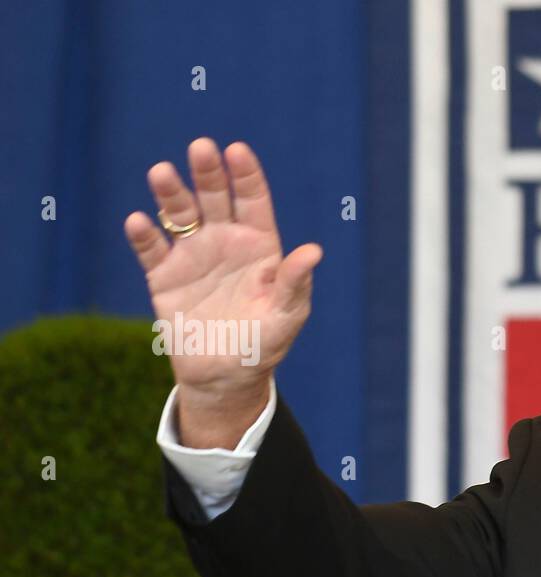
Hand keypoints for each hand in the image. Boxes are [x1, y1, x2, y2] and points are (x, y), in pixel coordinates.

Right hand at [124, 138, 321, 444]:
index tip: (237, 151)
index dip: (246, 176)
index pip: (253, 202)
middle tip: (200, 148)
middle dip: (208, 172)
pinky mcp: (164, 276)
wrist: (226, 376)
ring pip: (179, 214)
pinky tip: (139, 223)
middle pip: (215, 197)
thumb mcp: (286, 317)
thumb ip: (295, 284)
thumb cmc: (264, 345)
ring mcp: (193, 255)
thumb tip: (314, 252)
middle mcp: (224, 242)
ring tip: (161, 173)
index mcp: (259, 246)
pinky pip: (151, 249)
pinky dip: (143, 235)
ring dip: (170, 193)